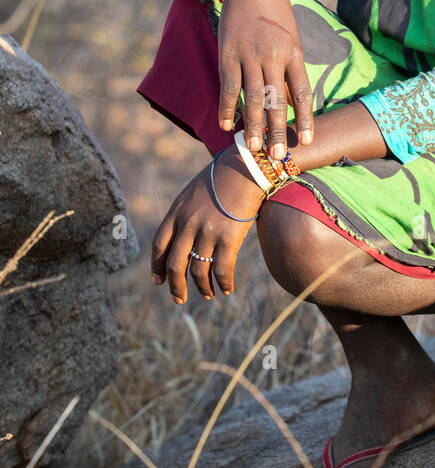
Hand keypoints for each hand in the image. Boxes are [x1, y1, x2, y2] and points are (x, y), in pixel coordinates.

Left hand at [150, 144, 266, 303]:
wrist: (246, 167)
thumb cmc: (223, 178)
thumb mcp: (194, 192)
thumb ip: (185, 214)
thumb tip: (183, 238)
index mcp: (176, 212)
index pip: (159, 245)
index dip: (157, 266)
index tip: (158, 281)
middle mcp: (188, 224)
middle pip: (175, 264)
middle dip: (176, 286)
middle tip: (179, 300)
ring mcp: (208, 232)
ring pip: (198, 271)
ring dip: (202, 288)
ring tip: (208, 295)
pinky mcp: (229, 237)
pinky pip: (222, 269)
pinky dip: (223, 283)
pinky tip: (227, 290)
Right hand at [217, 0, 313, 160]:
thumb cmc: (276, 17)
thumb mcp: (292, 40)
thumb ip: (291, 72)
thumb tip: (291, 105)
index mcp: (293, 53)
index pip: (302, 93)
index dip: (305, 119)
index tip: (307, 142)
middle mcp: (273, 56)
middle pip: (277, 101)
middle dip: (277, 130)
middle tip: (277, 156)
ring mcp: (249, 56)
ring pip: (252, 97)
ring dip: (253, 125)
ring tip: (253, 148)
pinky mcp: (228, 54)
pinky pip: (229, 86)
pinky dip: (228, 108)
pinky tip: (227, 126)